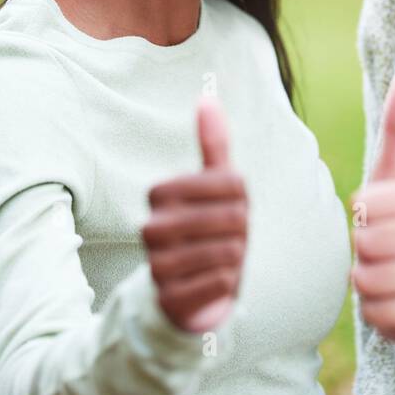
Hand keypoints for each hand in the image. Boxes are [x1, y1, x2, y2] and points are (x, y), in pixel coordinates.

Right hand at [141, 94, 247, 333]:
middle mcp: (152, 227)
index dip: (242, 196)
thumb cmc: (206, 230)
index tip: (230, 205)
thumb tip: (207, 97)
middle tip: (229, 237)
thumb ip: (212, 144)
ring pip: (229, 251)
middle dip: (242, 230)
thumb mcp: (212, 186)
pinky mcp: (170, 297)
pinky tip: (213, 282)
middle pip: (233, 218)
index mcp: (160, 193)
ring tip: (220, 258)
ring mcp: (157, 264)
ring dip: (236, 258)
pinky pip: (222, 282)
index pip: (230, 182)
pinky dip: (229, 282)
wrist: (188, 291)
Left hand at [349, 73, 394, 352]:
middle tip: (380, 248)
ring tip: (384, 273)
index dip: (364, 211)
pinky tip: (392, 299)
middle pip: (370, 243)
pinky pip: (378, 315)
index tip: (378, 213)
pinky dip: (373, 310)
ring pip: (371, 281)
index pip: (373, 203)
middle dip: (363, 248)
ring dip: (365, 279)